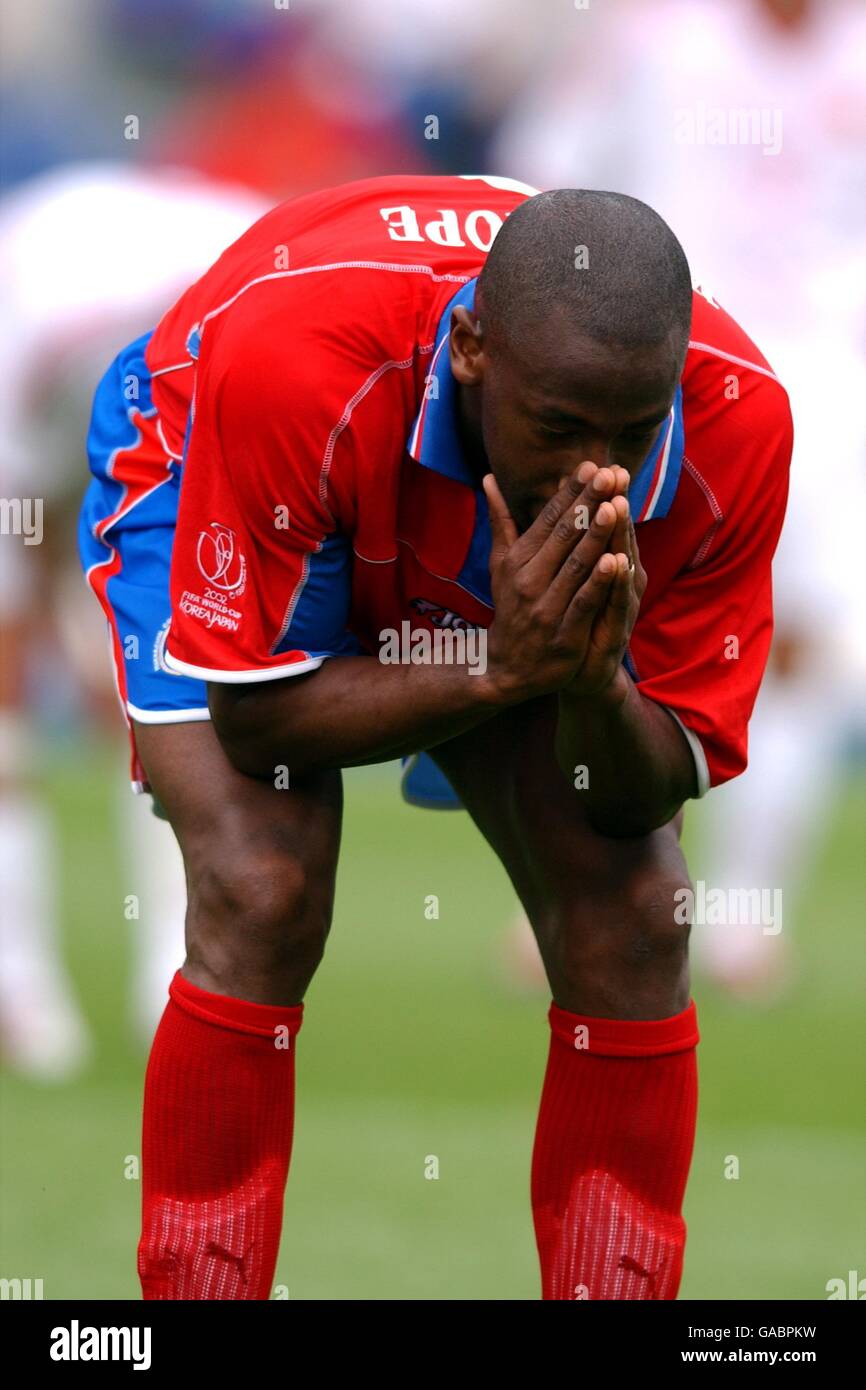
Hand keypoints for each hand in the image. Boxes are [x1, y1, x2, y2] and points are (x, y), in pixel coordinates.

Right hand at [483, 461, 636, 702]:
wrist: (507, 668)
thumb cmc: (511, 607)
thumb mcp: (501, 564)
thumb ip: (501, 520)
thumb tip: (488, 478)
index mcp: (518, 559)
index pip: (548, 519)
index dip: (570, 492)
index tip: (590, 465)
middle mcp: (529, 580)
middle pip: (565, 536)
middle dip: (589, 504)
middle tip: (608, 473)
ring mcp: (546, 608)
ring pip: (576, 566)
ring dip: (597, 536)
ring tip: (615, 506)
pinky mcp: (564, 635)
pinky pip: (584, 603)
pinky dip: (600, 583)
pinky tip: (616, 560)